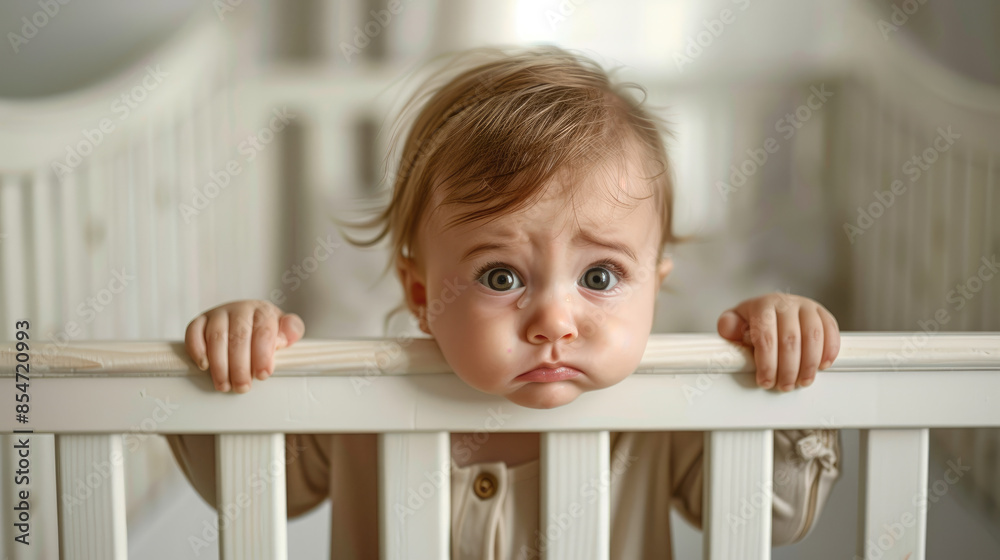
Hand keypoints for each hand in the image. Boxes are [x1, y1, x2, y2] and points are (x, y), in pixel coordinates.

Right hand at [184, 300, 304, 392]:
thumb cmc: (265, 330)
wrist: (246, 318)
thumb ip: (290, 332)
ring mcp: (218, 314)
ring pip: (216, 337)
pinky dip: (197, 350)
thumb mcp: (283, 330)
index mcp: (262, 311)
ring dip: (219, 365)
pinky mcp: (200, 321)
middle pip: (238, 337)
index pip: (263, 331)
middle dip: (240, 366)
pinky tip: (204, 366)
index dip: (263, 355)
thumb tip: (284, 338)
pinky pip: (193, 332)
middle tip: (242, 386)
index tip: (263, 374)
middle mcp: (239, 309)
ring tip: (224, 385)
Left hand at [716, 293, 839, 390]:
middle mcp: (786, 303)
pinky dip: (829, 351)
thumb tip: (731, 330)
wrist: (773, 307)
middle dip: (788, 369)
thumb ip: (729, 326)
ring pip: (813, 337)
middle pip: (790, 339)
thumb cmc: (754, 321)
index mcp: (763, 305)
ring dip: (808, 365)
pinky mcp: (823, 313)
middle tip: (784, 386)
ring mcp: (807, 307)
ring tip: (802, 382)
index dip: (766, 363)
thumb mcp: (735, 322)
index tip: (765, 381)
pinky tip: (821, 367)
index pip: (766, 336)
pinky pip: (831, 331)